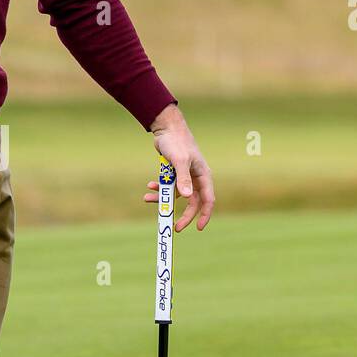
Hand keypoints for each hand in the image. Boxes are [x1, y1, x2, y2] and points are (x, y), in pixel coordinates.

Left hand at [144, 104, 214, 231]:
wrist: (166, 128)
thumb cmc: (176, 142)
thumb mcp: (180, 161)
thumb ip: (183, 179)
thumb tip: (187, 197)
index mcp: (203, 176)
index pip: (208, 200)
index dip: (204, 215)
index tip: (199, 228)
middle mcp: (196, 178)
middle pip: (192, 203)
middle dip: (183, 215)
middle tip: (175, 227)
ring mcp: (184, 177)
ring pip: (176, 196)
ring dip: (163, 199)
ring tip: (148, 199)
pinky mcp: (174, 174)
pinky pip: (167, 187)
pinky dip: (158, 188)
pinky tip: (149, 186)